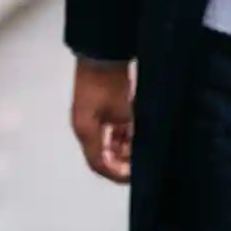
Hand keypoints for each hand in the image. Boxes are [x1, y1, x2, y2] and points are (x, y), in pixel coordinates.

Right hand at [70, 60, 134, 183]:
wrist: (103, 54)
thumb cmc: (108, 82)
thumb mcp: (122, 111)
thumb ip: (127, 135)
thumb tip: (135, 151)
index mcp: (86, 130)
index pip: (99, 164)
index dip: (116, 174)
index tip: (134, 176)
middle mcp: (89, 128)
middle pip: (105, 156)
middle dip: (123, 163)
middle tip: (142, 164)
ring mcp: (95, 120)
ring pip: (112, 145)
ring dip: (126, 151)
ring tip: (144, 151)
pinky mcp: (104, 112)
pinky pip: (116, 132)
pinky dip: (127, 138)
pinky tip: (140, 137)